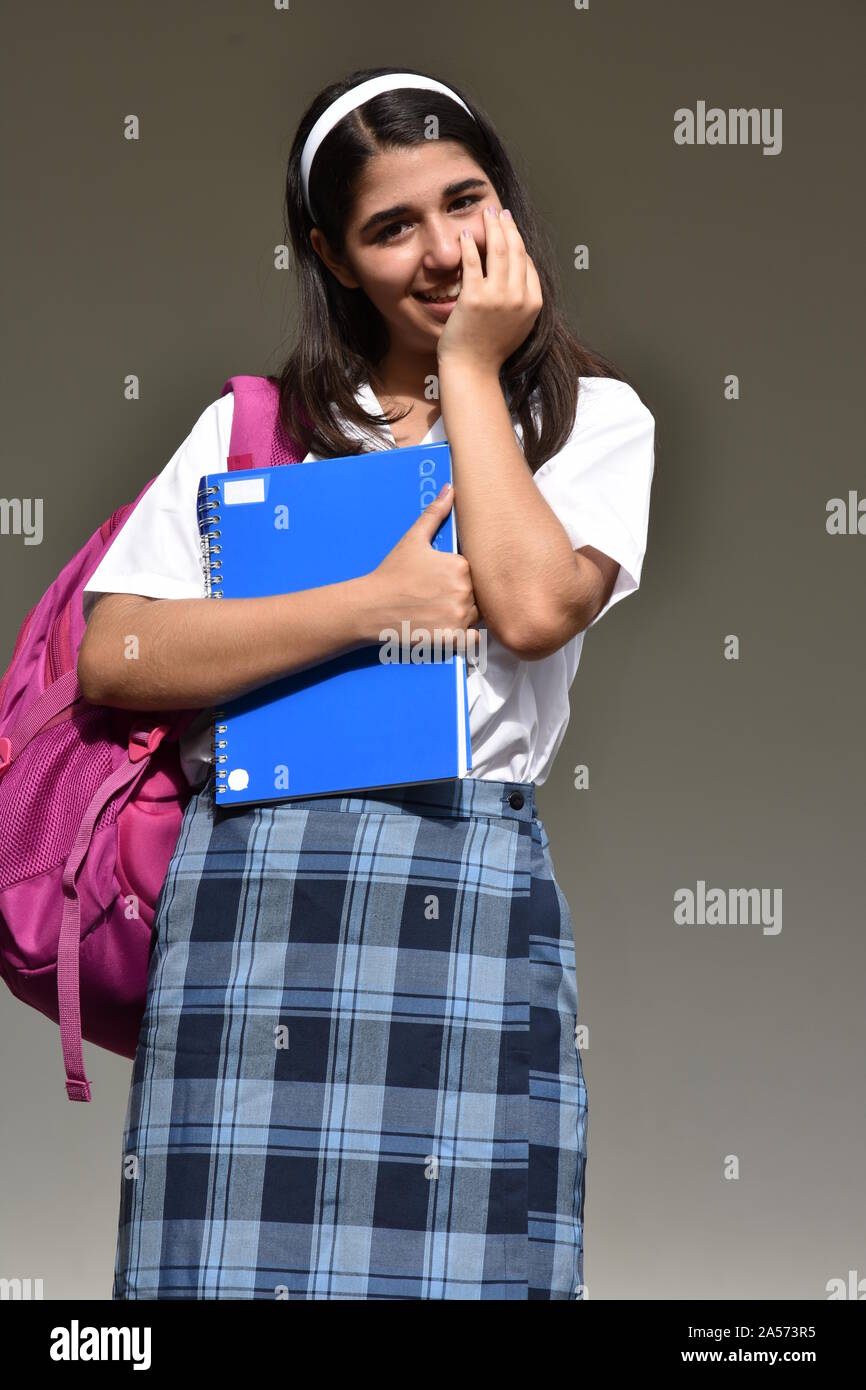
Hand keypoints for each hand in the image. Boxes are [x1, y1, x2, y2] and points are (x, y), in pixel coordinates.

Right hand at [362, 484, 480, 647]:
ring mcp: (459, 617)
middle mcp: (464, 591)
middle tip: (434, 598)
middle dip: (461, 596)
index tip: (438, 580)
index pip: (473, 572)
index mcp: (460, 565)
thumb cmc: (391, 574)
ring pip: (476, 616)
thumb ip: (435, 514)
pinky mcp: (452, 639)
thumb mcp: (413, 539)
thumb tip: (450, 488)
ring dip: (462, 615)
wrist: (371, 607)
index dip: (458, 577)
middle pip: (476, 595)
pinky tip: (447, 628)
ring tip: (436, 612)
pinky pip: (474, 639)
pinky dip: (466, 637)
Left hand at [435, 206, 542, 371]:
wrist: (474, 369)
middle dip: (508, 226)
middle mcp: (519, 297)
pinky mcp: (474, 298)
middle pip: (516, 250)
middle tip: (500, 212)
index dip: (519, 242)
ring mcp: (497, 297)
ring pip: (499, 251)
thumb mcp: (520, 325)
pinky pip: (473, 263)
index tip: (511, 229)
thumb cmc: (492, 350)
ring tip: (487, 214)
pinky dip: (468, 245)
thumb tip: (521, 274)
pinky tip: (464, 234)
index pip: (528, 263)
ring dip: (492, 227)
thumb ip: (523, 300)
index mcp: (533, 303)